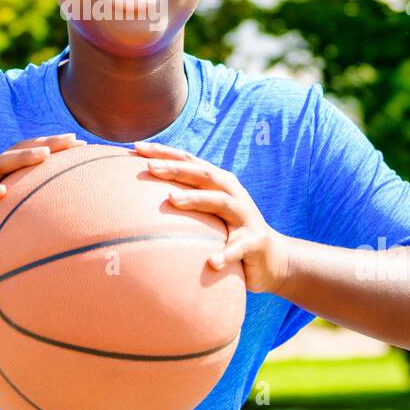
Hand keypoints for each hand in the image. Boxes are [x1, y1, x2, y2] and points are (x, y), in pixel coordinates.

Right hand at [0, 133, 86, 276]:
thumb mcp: (5, 220)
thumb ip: (28, 213)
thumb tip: (66, 221)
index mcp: (2, 178)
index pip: (29, 154)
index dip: (53, 146)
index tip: (81, 143)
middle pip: (18, 152)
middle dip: (45, 143)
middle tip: (70, 140)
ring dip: (21, 158)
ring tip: (43, 155)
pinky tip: (1, 192)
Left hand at [133, 140, 289, 294]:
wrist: (273, 257)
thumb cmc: (230, 231)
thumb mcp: (209, 211)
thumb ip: (185, 197)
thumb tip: (143, 193)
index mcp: (219, 183)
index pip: (189, 162)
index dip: (164, 152)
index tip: (136, 148)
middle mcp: (232, 193)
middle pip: (203, 175)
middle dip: (175, 169)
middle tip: (149, 167)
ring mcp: (245, 216)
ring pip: (219, 202)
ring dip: (195, 199)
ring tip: (171, 199)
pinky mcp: (254, 241)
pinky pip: (238, 247)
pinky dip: (226, 253)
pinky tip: (212, 262)